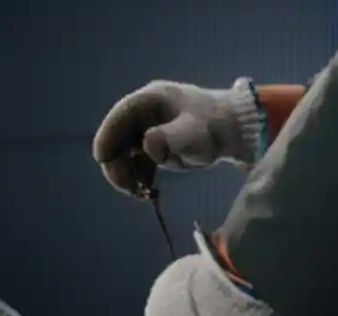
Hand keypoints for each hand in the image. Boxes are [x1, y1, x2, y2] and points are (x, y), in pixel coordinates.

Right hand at [92, 79, 261, 195]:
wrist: (232, 132)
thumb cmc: (214, 128)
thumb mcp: (193, 133)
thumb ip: (168, 137)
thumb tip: (146, 145)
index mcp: (148, 100)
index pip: (116, 119)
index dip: (106, 140)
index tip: (105, 164)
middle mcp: (142, 113)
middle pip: (115, 139)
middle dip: (117, 165)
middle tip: (131, 190)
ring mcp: (145, 128)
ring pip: (122, 153)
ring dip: (126, 174)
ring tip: (141, 193)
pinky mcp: (151, 143)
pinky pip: (134, 161)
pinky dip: (137, 176)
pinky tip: (148, 188)